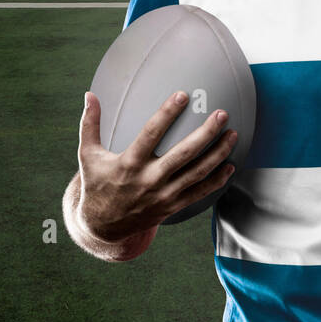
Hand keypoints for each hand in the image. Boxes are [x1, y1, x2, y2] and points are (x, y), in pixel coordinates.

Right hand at [76, 90, 237, 238]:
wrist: (103, 226)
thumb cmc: (97, 184)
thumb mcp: (88, 155)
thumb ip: (90, 124)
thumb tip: (89, 94)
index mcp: (128, 163)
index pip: (151, 133)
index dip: (167, 113)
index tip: (183, 95)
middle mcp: (148, 179)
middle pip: (183, 154)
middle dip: (205, 133)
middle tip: (222, 114)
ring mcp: (163, 195)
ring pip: (197, 173)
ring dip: (218, 153)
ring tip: (232, 134)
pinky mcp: (172, 206)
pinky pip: (199, 193)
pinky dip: (217, 180)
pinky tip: (230, 165)